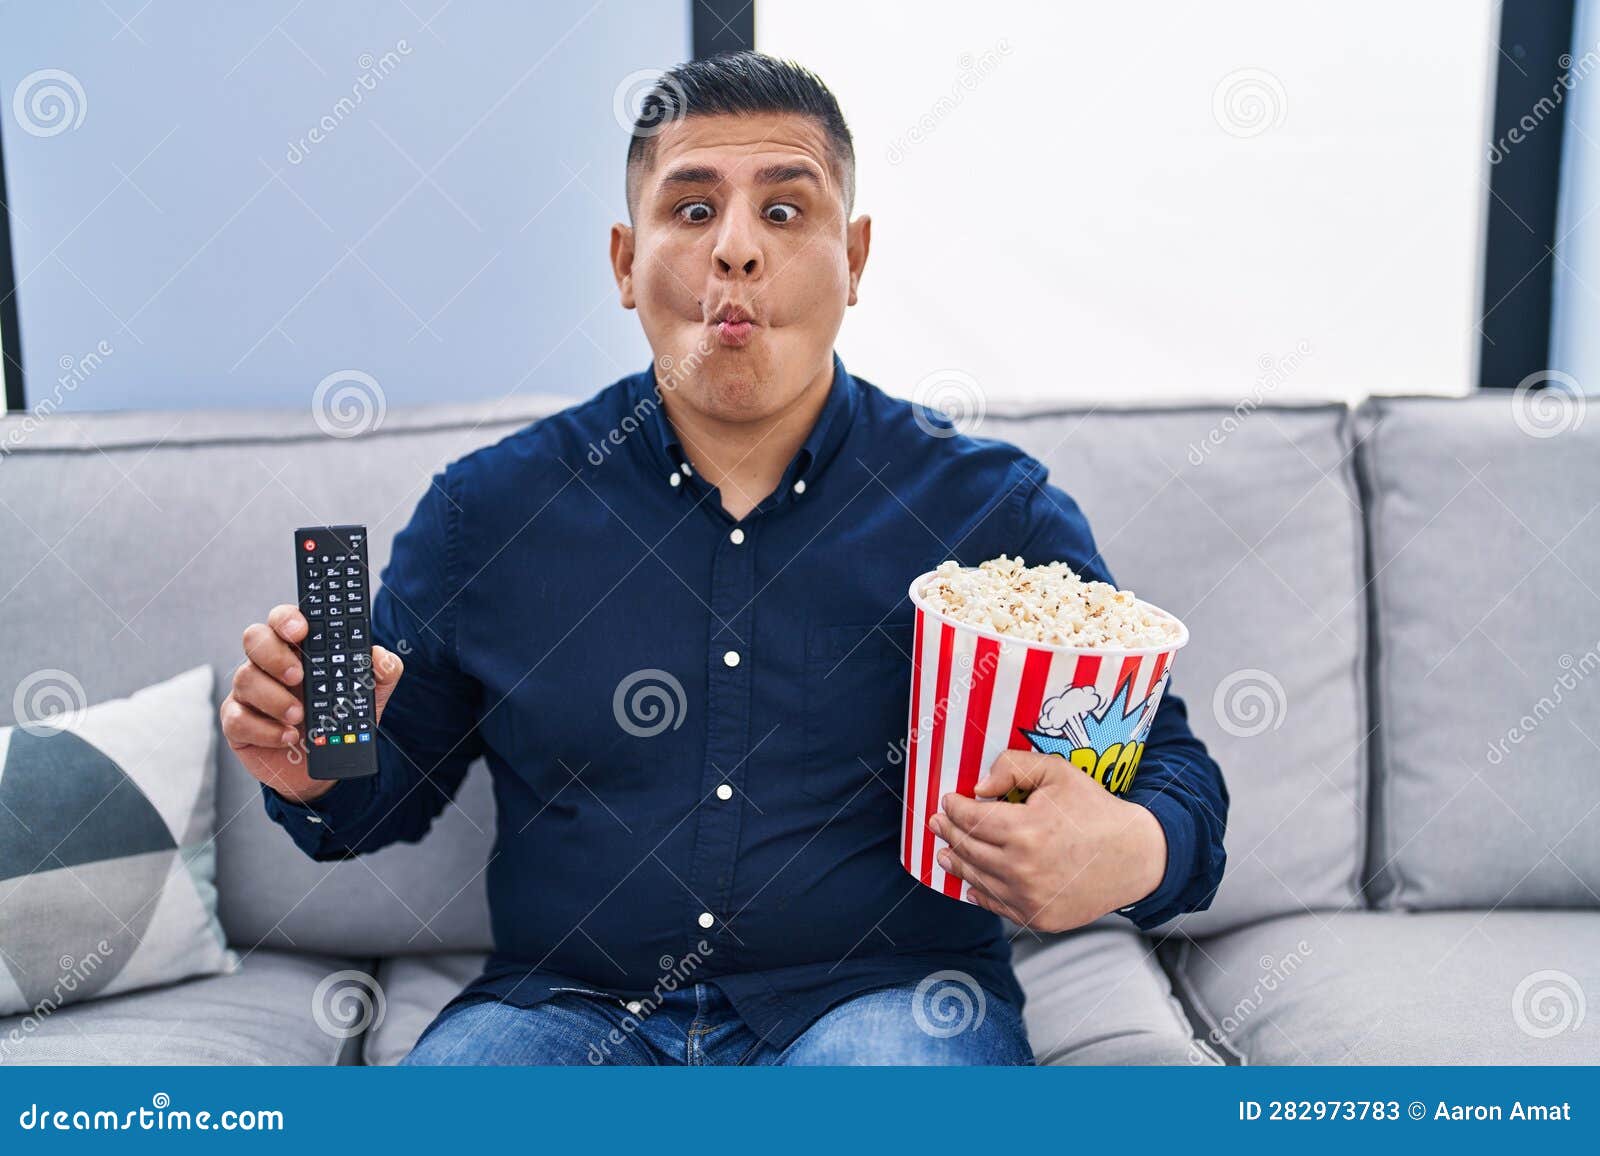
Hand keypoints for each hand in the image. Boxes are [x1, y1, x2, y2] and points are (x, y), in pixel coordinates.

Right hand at [219, 604, 403, 803]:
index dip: (287, 618)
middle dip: (274, 654)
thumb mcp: (370, 694)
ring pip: (245, 678)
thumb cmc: (342, 718)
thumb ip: (382, 671)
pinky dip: (264, 729)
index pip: (283, 619)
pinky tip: (288, 737)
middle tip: (298, 675)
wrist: (329, 763)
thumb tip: (380, 656)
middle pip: (254, 638)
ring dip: (274, 698)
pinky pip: (237, 719)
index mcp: (298, 648)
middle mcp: (268, 664)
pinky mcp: (237, 723)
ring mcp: (249, 692)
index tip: (301, 630)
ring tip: (300, 716)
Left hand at [929, 749, 1166, 932]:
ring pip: (977, 878)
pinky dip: (979, 892)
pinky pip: (997, 905)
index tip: (947, 801)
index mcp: (1024, 831)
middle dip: (949, 833)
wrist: (1136, 857)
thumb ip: (1013, 768)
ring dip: (956, 862)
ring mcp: (1029, 898)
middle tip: (937, 823)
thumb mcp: (1058, 773)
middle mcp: (1022, 869)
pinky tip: (970, 883)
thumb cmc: (1096, 810)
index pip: (971, 819)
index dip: (954, 808)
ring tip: (944, 853)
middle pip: (968, 849)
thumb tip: (978, 787)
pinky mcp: (1038, 918)